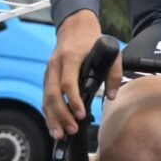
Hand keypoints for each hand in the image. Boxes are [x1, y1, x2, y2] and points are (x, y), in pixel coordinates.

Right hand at [42, 10, 120, 140]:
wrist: (74, 28)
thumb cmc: (93, 40)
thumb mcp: (110, 50)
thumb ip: (114, 72)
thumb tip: (112, 95)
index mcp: (71, 57)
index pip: (68, 82)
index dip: (73, 100)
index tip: (81, 113)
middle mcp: (56, 65)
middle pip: (54, 94)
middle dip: (62, 114)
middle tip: (71, 129)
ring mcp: (49, 72)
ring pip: (46, 98)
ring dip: (52, 118)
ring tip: (60, 133)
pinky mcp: (47, 78)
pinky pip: (45, 97)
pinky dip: (49, 112)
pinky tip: (54, 124)